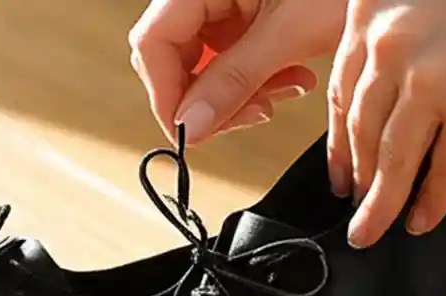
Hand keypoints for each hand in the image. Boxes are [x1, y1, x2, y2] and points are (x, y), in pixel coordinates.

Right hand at [129, 0, 345, 144]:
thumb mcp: (291, 33)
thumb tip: (191, 127)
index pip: (153, 43)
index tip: (193, 132)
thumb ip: (235, 80)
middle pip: (173, 56)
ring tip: (284, 92)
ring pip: (203, 62)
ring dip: (239, 92)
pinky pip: (231, 56)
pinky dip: (257, 77)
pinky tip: (292, 77)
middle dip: (210, 97)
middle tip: (253, 115)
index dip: (167, 94)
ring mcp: (224, 0)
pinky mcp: (246, 11)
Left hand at [328, 0, 445, 247]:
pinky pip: (443, 167)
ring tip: (371, 231)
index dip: (336, 141)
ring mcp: (429, 74)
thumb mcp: (435, 3)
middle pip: (360, 128)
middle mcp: (390, 41)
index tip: (337, 175)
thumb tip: (393, 113)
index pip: (341, 90)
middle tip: (355, 207)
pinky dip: (431, 201)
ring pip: (391, 158)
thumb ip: (406, 46)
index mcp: (372, 9)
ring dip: (379, 203)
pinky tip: (422, 221)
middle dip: (356, 178)